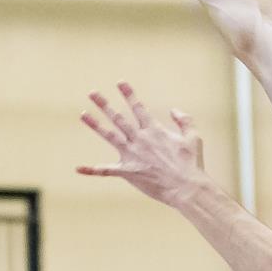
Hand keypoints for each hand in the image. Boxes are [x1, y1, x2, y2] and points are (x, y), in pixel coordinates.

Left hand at [78, 83, 208, 206]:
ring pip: (109, 136)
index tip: (119, 82)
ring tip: (83, 114)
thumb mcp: (193, 137)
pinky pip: (106, 171)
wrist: (186, 188)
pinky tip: (78, 168)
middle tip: (92, 93)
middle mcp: (140, 139)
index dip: (128, 94)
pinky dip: (92, 170)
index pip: (138, 107)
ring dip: (95, 125)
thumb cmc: (191, 163)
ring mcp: (132, 155)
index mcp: (154, 130)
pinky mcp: (128, 172)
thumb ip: (185, 120)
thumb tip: (174, 109)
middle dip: (104, 104)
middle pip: (118, 118)